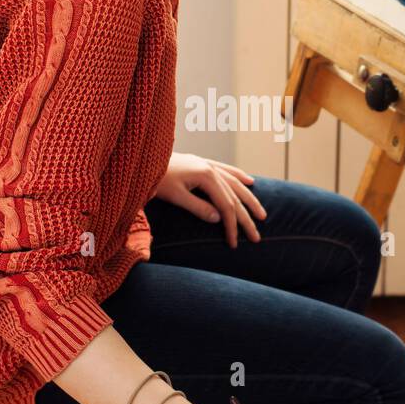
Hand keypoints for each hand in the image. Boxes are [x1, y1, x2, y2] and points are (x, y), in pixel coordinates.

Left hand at [152, 152, 266, 247]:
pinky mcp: (202, 163)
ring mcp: (208, 164)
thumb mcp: (175, 196)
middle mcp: (211, 168)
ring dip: (249, 199)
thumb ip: (198, 207)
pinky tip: (250, 182)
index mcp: (206, 176)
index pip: (226, 205)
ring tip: (261, 214)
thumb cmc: (156, 178)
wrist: (143, 159)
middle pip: (235, 196)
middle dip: (246, 218)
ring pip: (235, 183)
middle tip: (256, 237)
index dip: (232, 226)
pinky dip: (239, 177)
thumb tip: (219, 219)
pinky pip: (227, 170)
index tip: (234, 243)